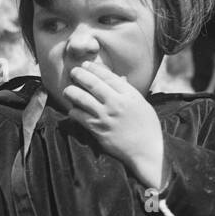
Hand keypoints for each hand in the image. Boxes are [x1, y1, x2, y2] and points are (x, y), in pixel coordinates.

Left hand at [64, 61, 164, 190]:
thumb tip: (119, 78)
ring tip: (67, 90)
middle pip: (93, 84)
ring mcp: (106, 117)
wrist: (146, 150)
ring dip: (72, 92)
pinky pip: (80, 117)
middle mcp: (116, 103)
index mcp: (129, 95)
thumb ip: (128, 91)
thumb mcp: (141, 104)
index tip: (85, 65)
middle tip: (73, 72)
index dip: (94, 68)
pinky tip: (72, 109)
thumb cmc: (147, 127)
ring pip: (82, 99)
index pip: (108, 76)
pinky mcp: (98, 130)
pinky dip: (74, 111)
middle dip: (80, 75)